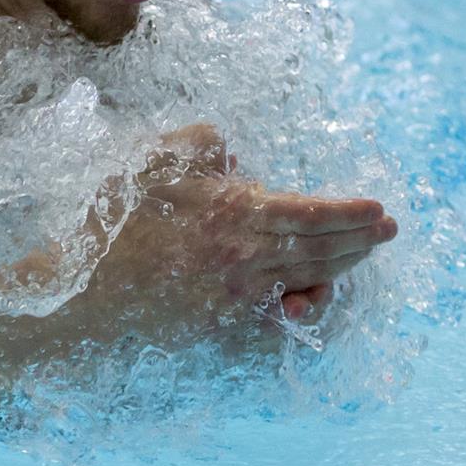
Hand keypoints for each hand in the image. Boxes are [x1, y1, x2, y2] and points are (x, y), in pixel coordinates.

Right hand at [95, 124, 399, 336]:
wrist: (78, 295)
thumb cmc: (109, 224)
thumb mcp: (149, 163)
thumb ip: (197, 143)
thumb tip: (233, 153)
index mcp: (231, 212)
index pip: (309, 212)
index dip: (350, 212)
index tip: (379, 207)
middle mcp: (243, 257)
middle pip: (319, 250)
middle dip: (360, 241)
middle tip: (387, 231)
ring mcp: (234, 296)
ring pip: (304, 281)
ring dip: (341, 268)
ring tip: (359, 256)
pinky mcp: (221, 322)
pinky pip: (276, 311)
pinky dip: (301, 301)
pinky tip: (313, 293)